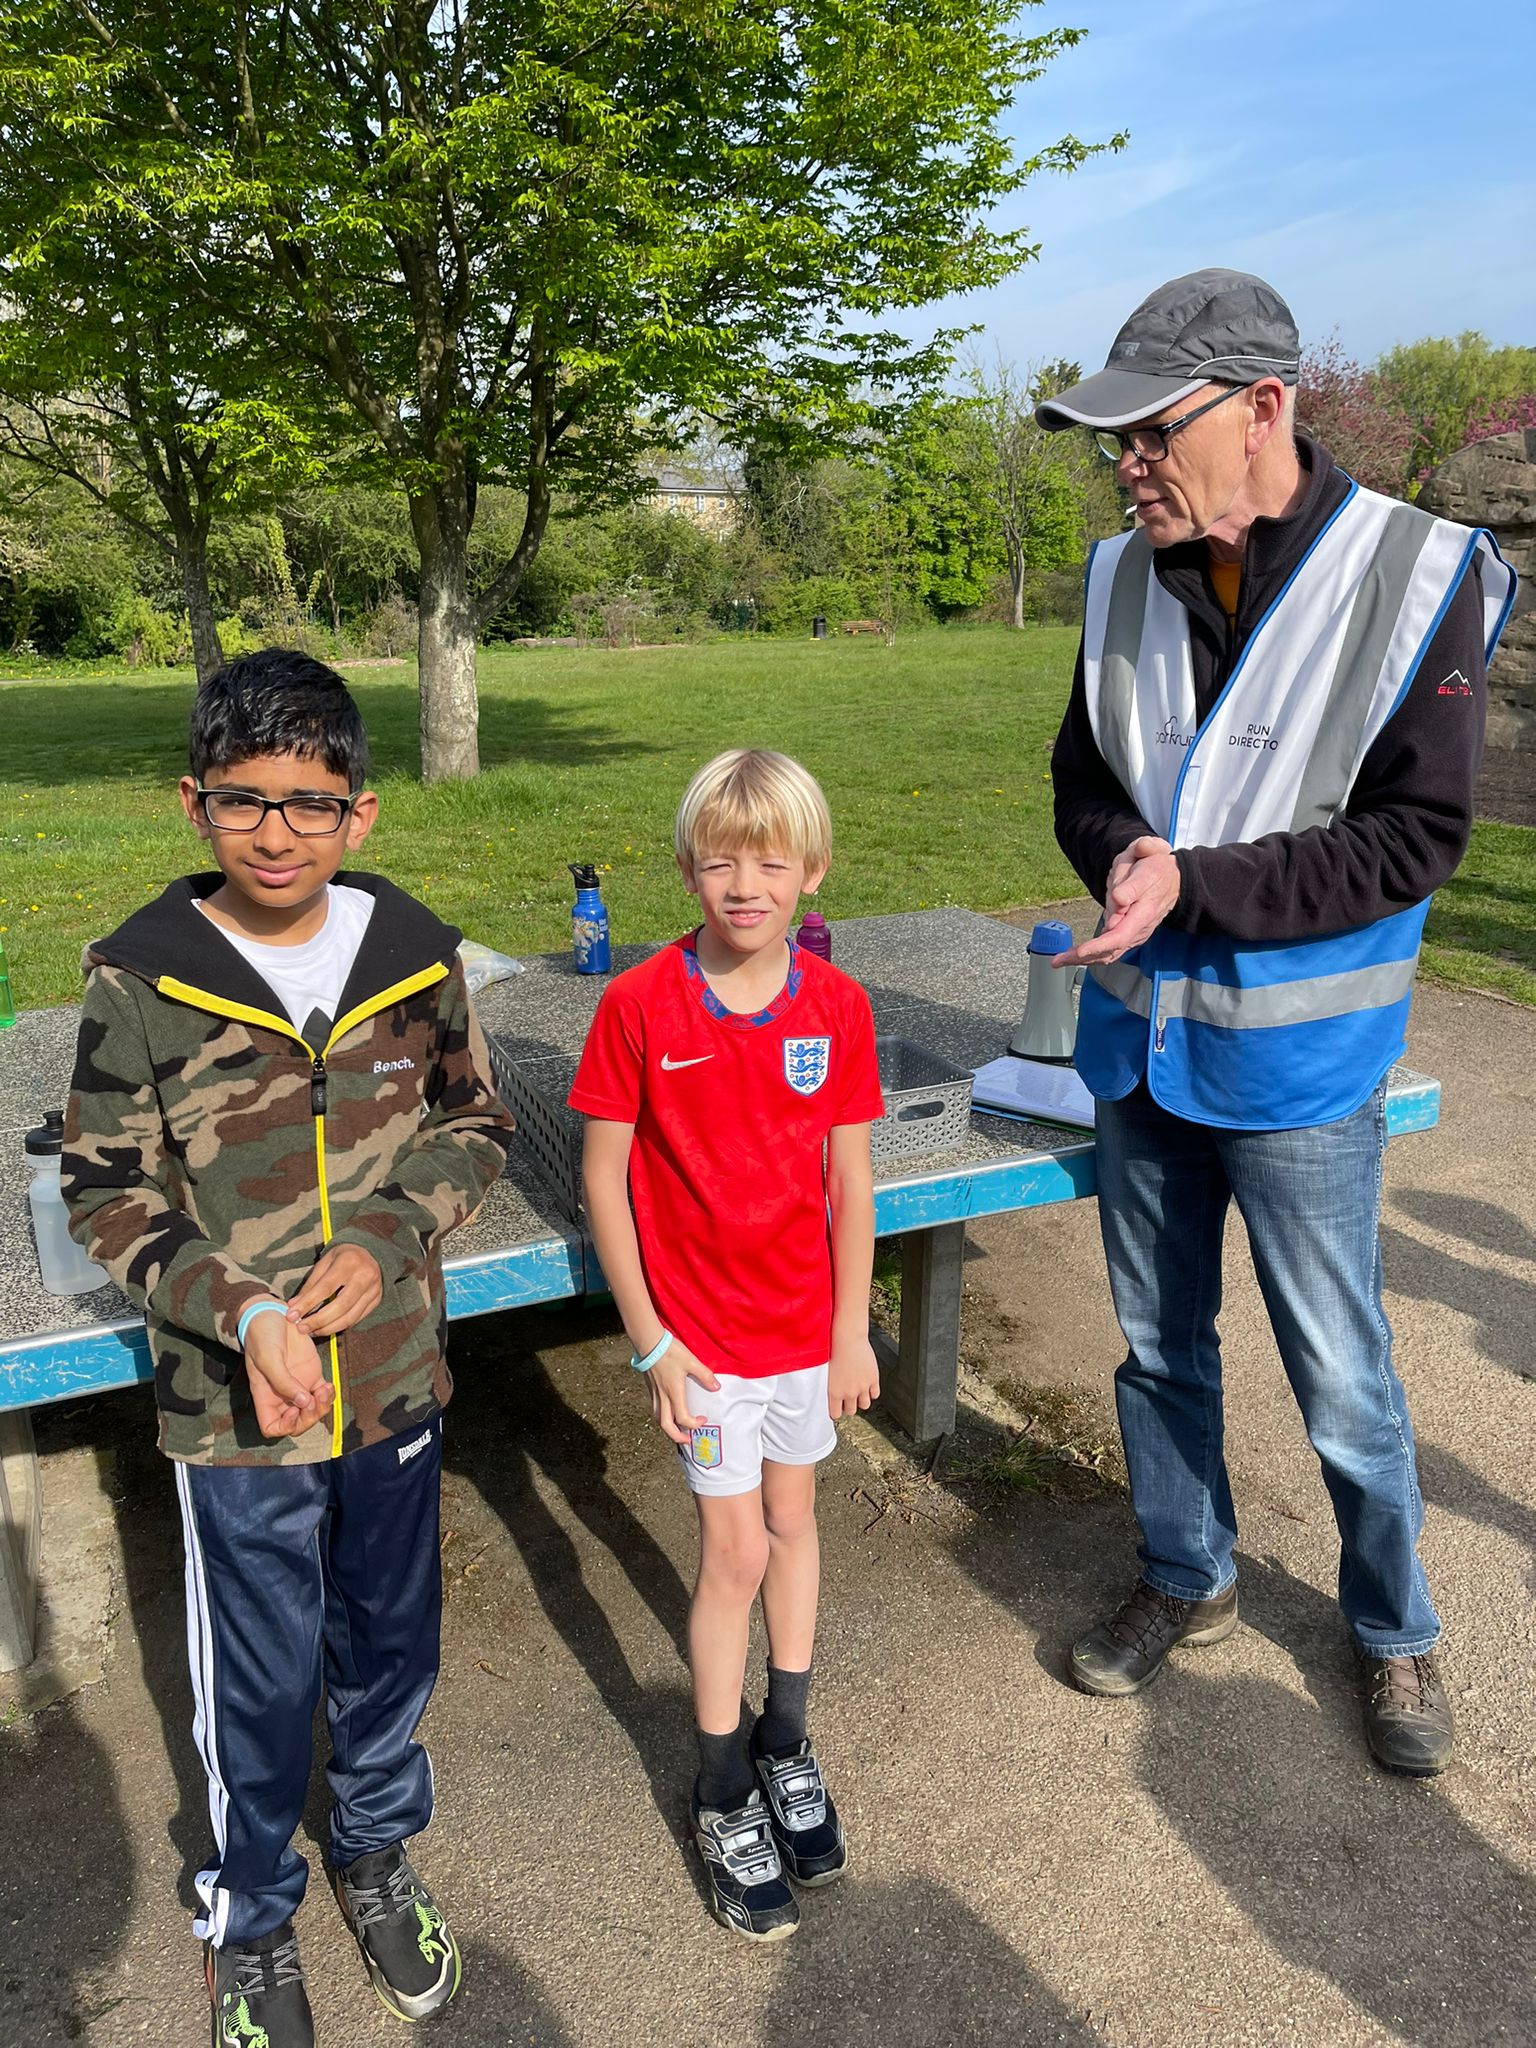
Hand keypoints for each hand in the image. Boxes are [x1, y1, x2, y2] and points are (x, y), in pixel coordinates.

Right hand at [243, 1311, 334, 1438]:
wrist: (273, 1313)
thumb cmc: (262, 1335)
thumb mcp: (268, 1357)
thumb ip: (283, 1381)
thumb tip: (303, 1402)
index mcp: (265, 1395)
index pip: (271, 1427)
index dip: (284, 1427)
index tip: (293, 1410)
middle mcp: (281, 1395)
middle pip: (296, 1423)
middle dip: (309, 1418)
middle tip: (315, 1401)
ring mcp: (298, 1385)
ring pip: (312, 1410)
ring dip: (322, 1407)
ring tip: (325, 1390)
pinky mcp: (311, 1374)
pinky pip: (322, 1394)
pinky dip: (329, 1395)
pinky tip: (329, 1385)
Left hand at [286, 1244, 383, 1337]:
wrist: (370, 1253)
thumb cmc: (342, 1258)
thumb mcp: (324, 1263)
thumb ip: (310, 1285)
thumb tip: (293, 1306)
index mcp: (349, 1262)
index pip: (326, 1288)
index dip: (307, 1304)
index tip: (292, 1316)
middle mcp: (364, 1276)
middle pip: (340, 1306)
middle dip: (318, 1321)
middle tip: (302, 1328)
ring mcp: (373, 1290)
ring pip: (350, 1317)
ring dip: (328, 1328)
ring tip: (312, 1331)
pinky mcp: (376, 1301)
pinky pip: (357, 1319)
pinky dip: (340, 1326)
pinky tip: (327, 1327)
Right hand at [645, 1340, 720, 1444]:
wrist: (649, 1343)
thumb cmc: (669, 1352)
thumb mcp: (691, 1361)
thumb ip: (704, 1375)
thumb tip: (716, 1387)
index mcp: (674, 1392)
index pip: (682, 1418)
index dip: (693, 1424)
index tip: (703, 1419)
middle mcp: (663, 1396)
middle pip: (666, 1425)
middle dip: (676, 1436)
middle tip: (687, 1440)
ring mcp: (655, 1393)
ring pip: (658, 1418)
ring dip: (668, 1428)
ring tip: (678, 1429)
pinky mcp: (650, 1389)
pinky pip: (656, 1409)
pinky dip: (663, 1416)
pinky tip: (669, 1412)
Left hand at [827, 1334, 879, 1418]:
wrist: (848, 1339)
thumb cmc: (834, 1351)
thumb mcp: (825, 1372)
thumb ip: (828, 1386)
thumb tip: (828, 1393)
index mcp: (834, 1392)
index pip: (836, 1415)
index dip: (836, 1411)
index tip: (837, 1408)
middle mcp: (849, 1392)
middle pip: (851, 1411)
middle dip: (849, 1406)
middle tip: (848, 1399)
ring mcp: (862, 1387)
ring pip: (865, 1405)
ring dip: (861, 1400)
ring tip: (858, 1392)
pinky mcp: (873, 1380)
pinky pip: (875, 1394)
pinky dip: (872, 1392)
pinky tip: (867, 1386)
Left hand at [1056, 836, 1180, 967]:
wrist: (1171, 878)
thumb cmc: (1156, 868)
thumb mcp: (1147, 863)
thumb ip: (1131, 881)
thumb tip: (1118, 898)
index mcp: (1144, 911)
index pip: (1120, 935)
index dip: (1099, 946)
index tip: (1081, 951)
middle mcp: (1139, 928)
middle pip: (1111, 949)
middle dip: (1083, 956)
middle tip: (1058, 960)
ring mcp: (1134, 934)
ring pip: (1109, 953)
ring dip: (1083, 959)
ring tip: (1059, 960)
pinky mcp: (1128, 935)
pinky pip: (1109, 950)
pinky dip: (1090, 955)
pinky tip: (1072, 957)